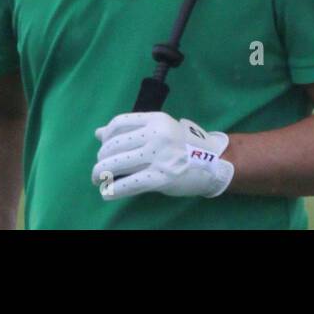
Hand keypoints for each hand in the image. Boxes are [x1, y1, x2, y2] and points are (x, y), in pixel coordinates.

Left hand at [91, 111, 234, 200]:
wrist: (215, 162)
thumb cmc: (185, 145)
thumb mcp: (161, 130)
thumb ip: (133, 131)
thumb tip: (98, 133)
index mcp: (156, 120)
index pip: (120, 123)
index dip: (106, 136)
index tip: (103, 146)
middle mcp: (156, 135)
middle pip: (115, 144)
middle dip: (101, 158)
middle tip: (99, 168)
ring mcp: (159, 156)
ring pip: (118, 163)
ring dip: (101, 173)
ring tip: (98, 179)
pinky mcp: (162, 177)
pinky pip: (130, 184)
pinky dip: (114, 190)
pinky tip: (107, 193)